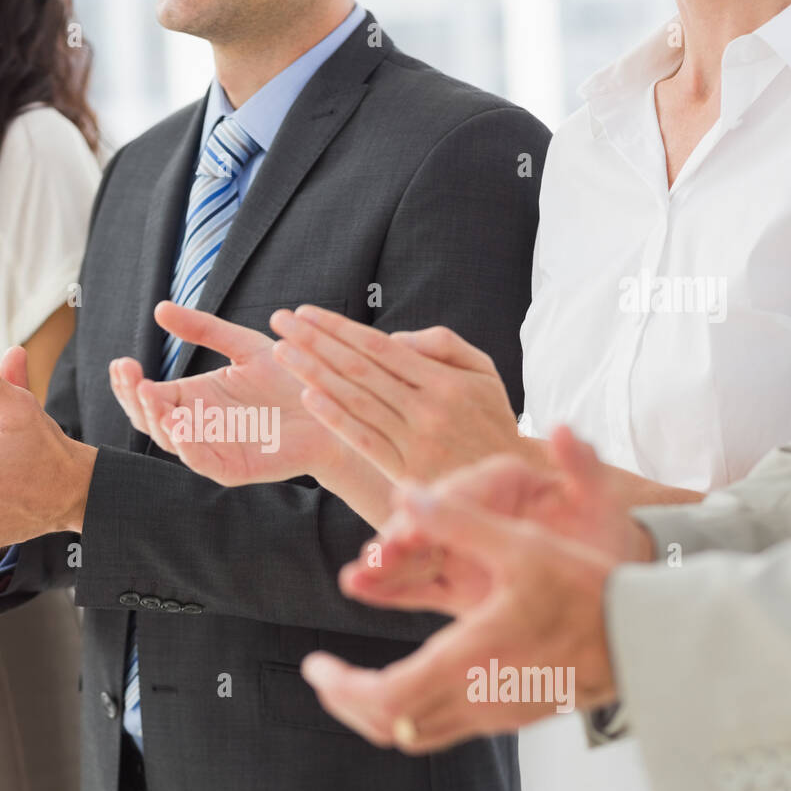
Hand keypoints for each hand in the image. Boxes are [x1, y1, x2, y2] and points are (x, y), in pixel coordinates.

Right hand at [110, 302, 358, 486]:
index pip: (147, 395)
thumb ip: (203, 329)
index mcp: (192, 399)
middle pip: (149, 420)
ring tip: (150, 395)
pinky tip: (179, 424)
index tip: (122, 362)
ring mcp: (213, 449)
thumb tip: (159, 308)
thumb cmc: (288, 377)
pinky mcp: (235, 468)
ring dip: (157, 420)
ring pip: (172, 442)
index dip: (129, 383)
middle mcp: (197, 426)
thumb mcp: (241, 345)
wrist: (331, 403)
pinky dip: (188, 446)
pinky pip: (204, 462)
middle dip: (134, 400)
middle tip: (130, 377)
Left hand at [271, 305, 536, 482]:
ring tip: (283, 352)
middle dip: (314, 341)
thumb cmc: (491, 418)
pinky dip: (334, 418)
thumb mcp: (483, 371)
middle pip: (359, 368)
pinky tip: (308, 397)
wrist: (510, 478)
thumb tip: (393, 338)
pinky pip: (363, 439)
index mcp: (444, 380)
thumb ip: (442, 345)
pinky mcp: (405, 471)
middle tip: (280, 320)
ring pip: (355, 401)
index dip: (338, 327)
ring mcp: (415, 440)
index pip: (380, 346)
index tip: (306, 312)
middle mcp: (428, 408)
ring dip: (313, 373)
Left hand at [302, 497, 620, 754]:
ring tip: (352, 680)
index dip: (341, 688)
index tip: (316, 666)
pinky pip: (444, 727)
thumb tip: (406, 493)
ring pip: (414, 732)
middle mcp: (477, 698)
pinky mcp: (511, 716)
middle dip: (346, 702)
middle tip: (323, 676)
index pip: (385, 697)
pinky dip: (411, 711)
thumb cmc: (590, 590)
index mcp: (471, 659)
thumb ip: (459, 520)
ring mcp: (496, 714)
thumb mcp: (523, 544)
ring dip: (375, 710)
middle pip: (389, 724)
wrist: (652, 639)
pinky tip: (408, 681)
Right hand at [340, 427, 654, 615]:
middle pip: (430, 519)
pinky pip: (419, 587)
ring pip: (417, 552)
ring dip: (385, 562)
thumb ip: (582, 465)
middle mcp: (476, 511)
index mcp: (505, 481)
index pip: (464, 487)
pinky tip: (359, 589)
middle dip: (401, 535)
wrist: (611, 586)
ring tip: (358, 576)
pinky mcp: (456, 585)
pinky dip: (389, 589)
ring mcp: (462, 548)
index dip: (438, 502)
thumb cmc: (604, 535)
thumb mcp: (602, 499)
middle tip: (380, 552)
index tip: (414, 510)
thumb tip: (562, 428)